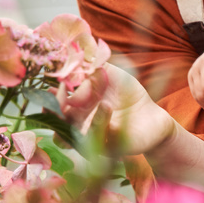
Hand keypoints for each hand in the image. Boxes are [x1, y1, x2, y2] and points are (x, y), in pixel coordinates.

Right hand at [61, 62, 178, 156]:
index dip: (51, 98)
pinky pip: (97, 137)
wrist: (152, 115)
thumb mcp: (110, 74)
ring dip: (72, 115)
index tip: (52, 83)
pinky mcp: (108, 147)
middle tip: (59, 91)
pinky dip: (100, 120)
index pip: (55, 107)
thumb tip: (74, 54)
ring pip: (72, 134)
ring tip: (84, 94)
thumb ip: (92, 65)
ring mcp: (92, 138)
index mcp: (77, 109)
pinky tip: (106, 105)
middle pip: (57, 123)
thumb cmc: (128, 94)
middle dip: (54, 108)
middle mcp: (80, 126)